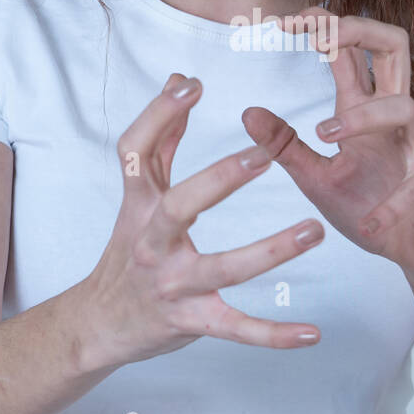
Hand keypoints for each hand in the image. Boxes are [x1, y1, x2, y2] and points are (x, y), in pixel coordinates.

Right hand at [81, 73, 327, 365]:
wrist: (99, 324)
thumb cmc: (127, 250)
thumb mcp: (138, 196)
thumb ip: (162, 138)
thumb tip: (177, 79)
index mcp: (140, 205)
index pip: (136, 152)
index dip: (158, 115)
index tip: (190, 84)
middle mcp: (153, 242)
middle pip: (180, 206)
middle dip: (220, 180)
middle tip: (265, 154)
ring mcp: (173, 284)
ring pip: (223, 268)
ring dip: (271, 251)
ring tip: (314, 230)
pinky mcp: (192, 322)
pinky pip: (238, 329)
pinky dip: (274, 334)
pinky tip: (312, 333)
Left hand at [241, 9, 413, 285]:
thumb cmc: (374, 209)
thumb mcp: (318, 179)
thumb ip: (285, 147)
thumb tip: (246, 111)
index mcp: (365, 110)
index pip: (349, 51)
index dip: (322, 26)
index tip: (284, 21)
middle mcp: (397, 117)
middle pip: (393, 45)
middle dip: (357, 28)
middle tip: (316, 34)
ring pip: (405, 106)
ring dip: (362, 118)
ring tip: (323, 136)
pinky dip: (397, 202)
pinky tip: (371, 224)